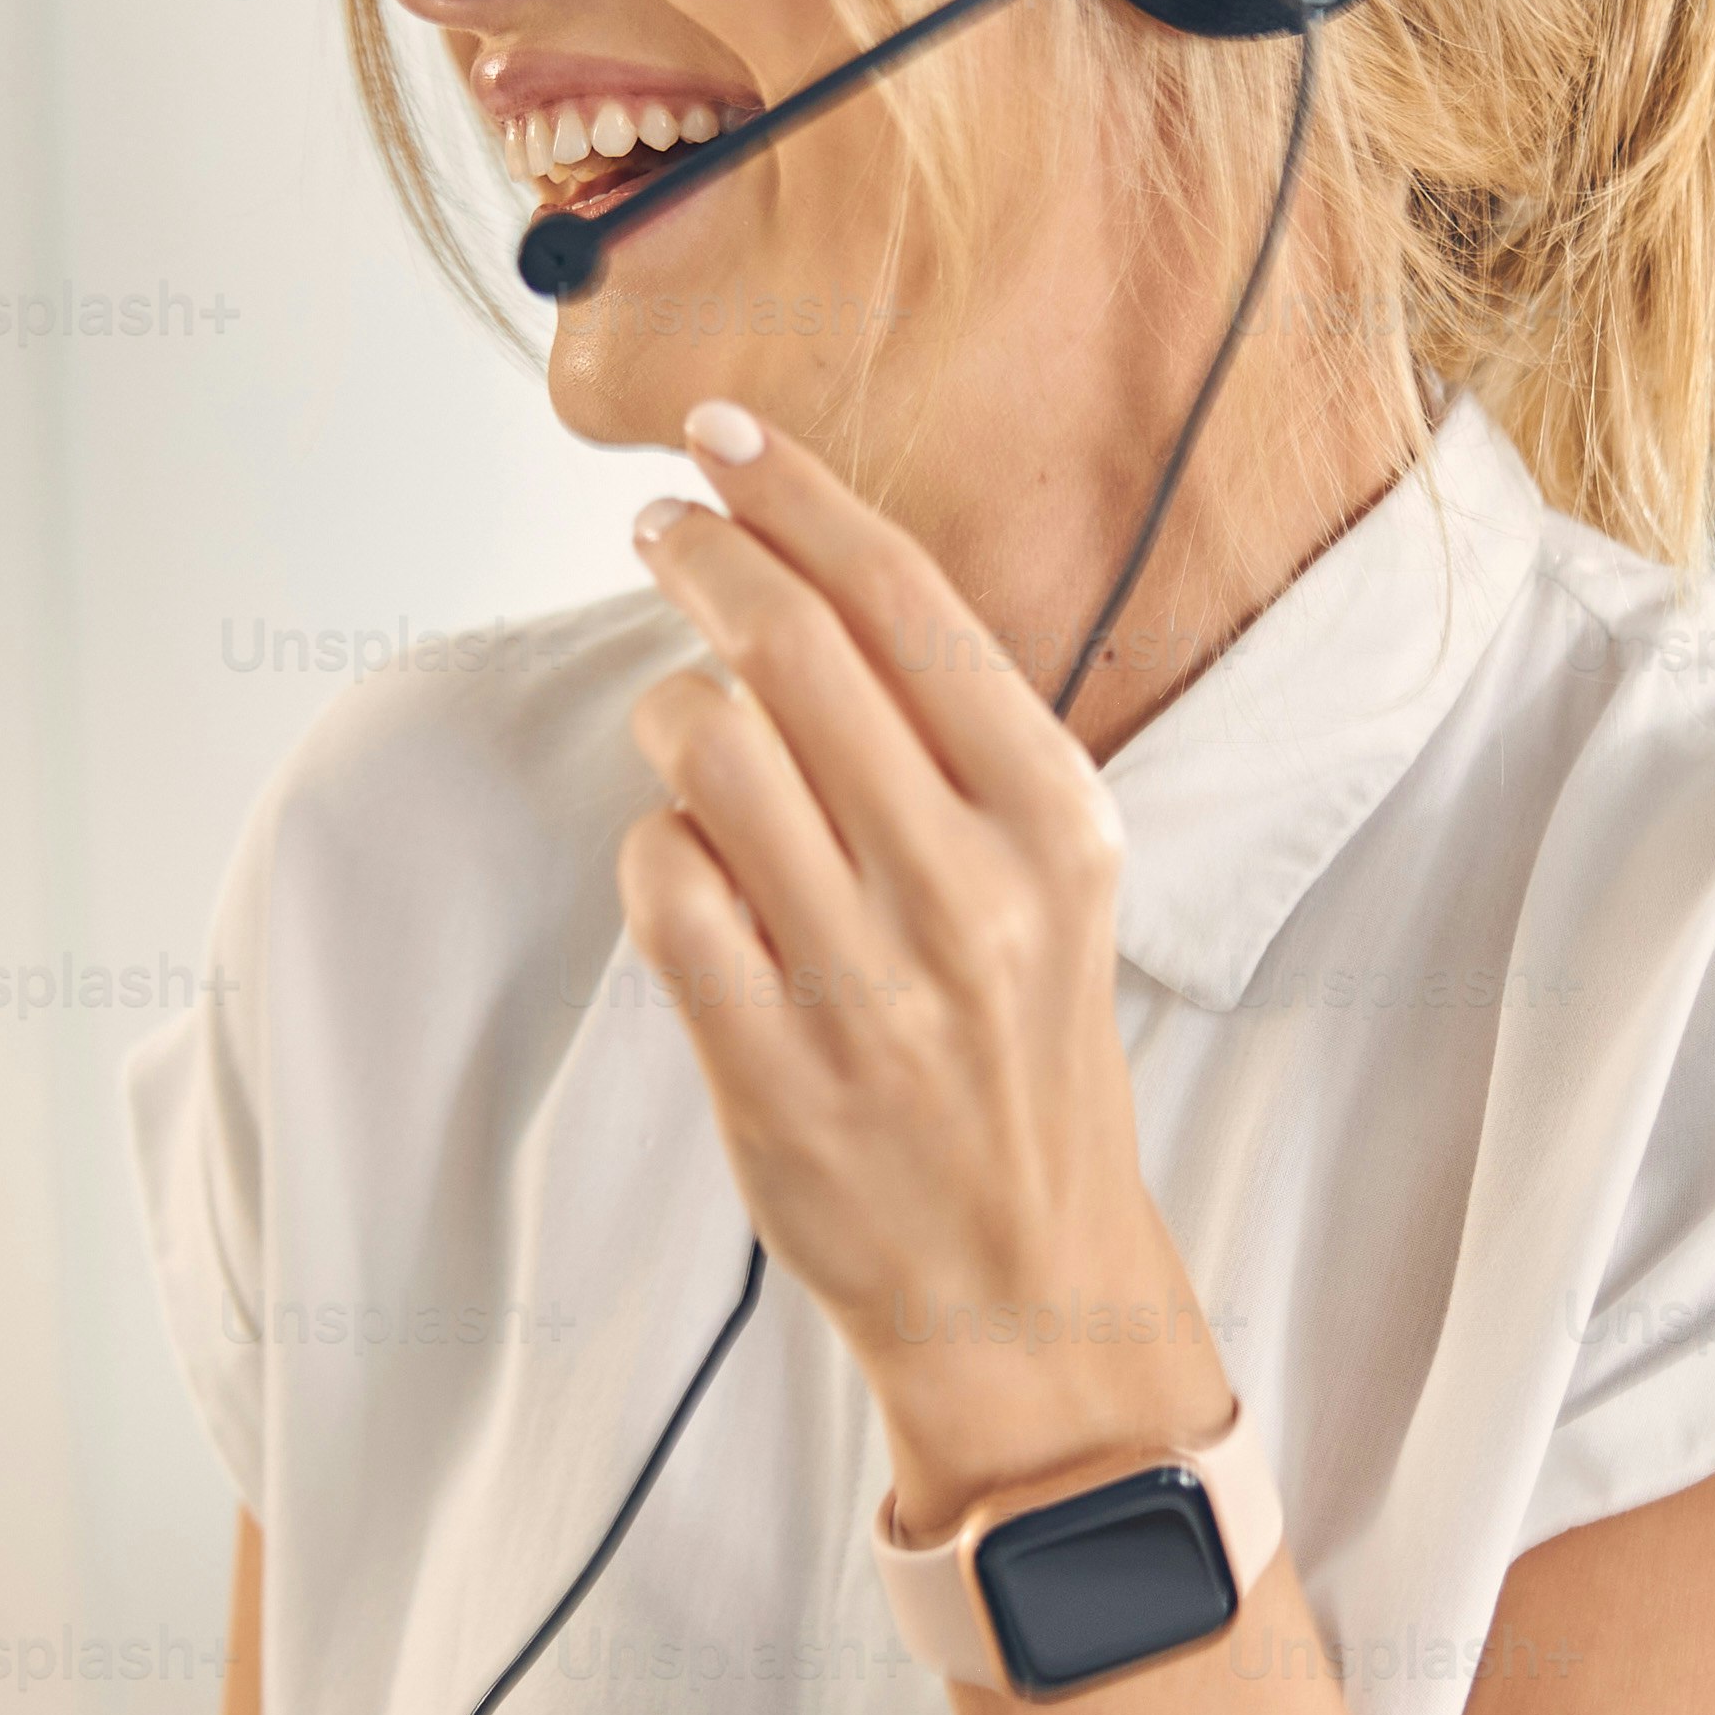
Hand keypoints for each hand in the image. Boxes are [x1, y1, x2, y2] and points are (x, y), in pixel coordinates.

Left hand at [614, 403, 1235, 1538]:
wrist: (1027, 1278)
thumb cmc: (1024, 1055)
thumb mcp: (1052, 880)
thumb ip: (955, 742)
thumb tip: (813, 575)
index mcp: (1056, 820)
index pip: (906, 602)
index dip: (797, 495)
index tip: (721, 435)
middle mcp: (970, 886)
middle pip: (790, 649)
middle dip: (702, 560)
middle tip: (662, 532)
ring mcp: (866, 980)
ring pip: (707, 749)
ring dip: (671, 715)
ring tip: (692, 736)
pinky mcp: (770, 1063)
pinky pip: (663, 887)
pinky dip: (658, 854)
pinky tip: (694, 870)